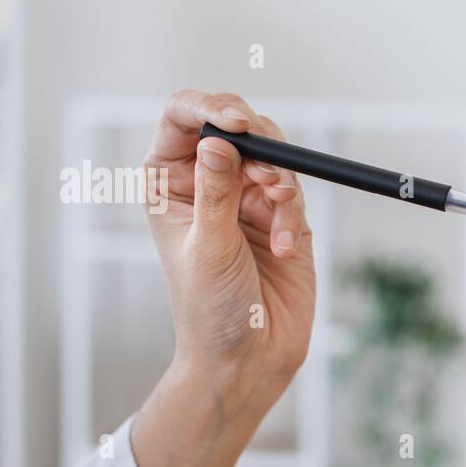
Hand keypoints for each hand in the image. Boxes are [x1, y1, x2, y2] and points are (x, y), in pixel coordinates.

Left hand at [143, 90, 315, 397]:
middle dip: (258, 142)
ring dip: (281, 178)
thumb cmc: (209, 310)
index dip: (209, 108)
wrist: (247, 357)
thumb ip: (216, 190)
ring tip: (279, 209)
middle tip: (269, 173)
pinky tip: (286, 247)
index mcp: (170, 182)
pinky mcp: (284, 218)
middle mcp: (208, 182)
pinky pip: (295, 191)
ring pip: (273, 153)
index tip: (235, 124)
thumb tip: (218, 140)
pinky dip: (294, 214)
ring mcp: (247, 198)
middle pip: (235, 126)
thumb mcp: (208, 246)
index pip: (183, 118)